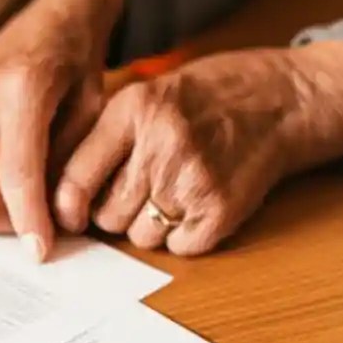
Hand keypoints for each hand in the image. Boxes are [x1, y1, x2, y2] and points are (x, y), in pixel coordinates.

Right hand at [0, 0, 124, 261]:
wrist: (45, 29)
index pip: (18, 176)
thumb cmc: (75, 72)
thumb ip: (71, 164)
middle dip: (5, 226)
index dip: (29, 221)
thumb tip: (55, 219)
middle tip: (31, 224)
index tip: (40, 253)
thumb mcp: (93, 111)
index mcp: (21, 92)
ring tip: (7, 208)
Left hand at [54, 42, 342, 255]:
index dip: (65, 205)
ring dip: (149, 226)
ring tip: (172, 193)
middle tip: (137, 193)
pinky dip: (184, 237)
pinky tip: (196, 205)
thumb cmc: (211, 96)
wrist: (285, 99)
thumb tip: (58, 192)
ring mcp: (193, 180)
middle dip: (113, 213)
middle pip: (106, 215)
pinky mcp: (222, 209)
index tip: (65, 216)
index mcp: (134, 110)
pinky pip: (179, 249)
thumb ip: (106, 134)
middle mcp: (160, 145)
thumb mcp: (150, 93)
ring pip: (140, 237)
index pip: (75, 177)